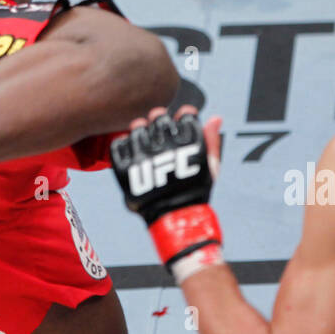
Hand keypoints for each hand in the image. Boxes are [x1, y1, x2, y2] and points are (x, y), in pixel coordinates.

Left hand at [112, 106, 224, 280]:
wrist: (175, 219)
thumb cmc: (195, 192)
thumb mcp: (209, 167)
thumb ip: (211, 140)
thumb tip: (216, 118)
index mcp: (188, 142)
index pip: (185, 114)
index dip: (185, 115)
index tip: (182, 122)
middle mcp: (165, 145)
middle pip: (159, 116)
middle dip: (161, 120)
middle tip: (161, 132)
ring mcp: (143, 155)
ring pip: (137, 127)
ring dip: (142, 131)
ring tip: (147, 144)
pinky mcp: (125, 167)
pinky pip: (119, 144)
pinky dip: (125, 146)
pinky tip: (134, 154)